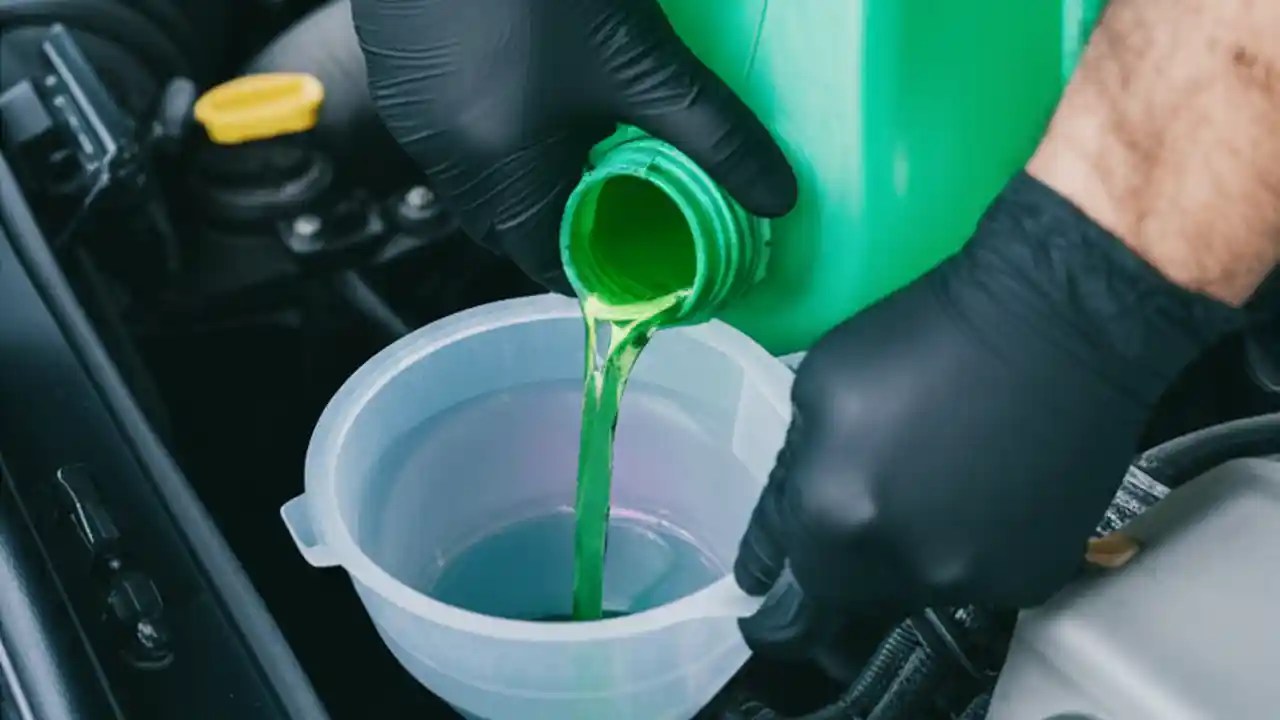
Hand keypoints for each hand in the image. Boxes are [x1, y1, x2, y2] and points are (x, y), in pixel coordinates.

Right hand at [351, 0, 796, 291]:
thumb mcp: (639, 63)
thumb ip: (711, 133)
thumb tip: (776, 196)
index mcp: (495, 171)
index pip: (546, 263)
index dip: (599, 269)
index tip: (641, 255)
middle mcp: (443, 157)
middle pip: (509, 228)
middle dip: (567, 225)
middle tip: (623, 202)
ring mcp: (414, 115)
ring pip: (480, 182)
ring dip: (530, 179)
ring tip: (586, 146)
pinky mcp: (403, 74)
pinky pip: (454, 136)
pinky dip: (497, 137)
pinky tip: (535, 95)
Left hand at [734, 173, 1239, 657]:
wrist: (1059, 324)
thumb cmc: (925, 337)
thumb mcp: (820, 388)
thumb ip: (793, 475)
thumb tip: (780, 543)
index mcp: (835, 517)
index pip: (789, 590)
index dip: (775, 594)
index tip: (767, 602)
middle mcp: (902, 567)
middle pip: (850, 597)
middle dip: (842, 563)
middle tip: (862, 513)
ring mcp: (973, 581)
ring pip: (914, 592)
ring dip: (907, 557)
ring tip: (933, 489)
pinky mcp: (1031, 578)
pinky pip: (977, 582)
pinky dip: (968, 551)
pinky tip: (983, 496)